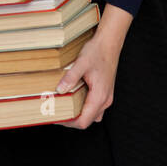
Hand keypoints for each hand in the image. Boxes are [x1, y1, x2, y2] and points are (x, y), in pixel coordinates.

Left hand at [56, 5, 131, 128]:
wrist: (110, 43)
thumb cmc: (98, 52)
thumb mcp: (81, 63)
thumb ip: (70, 78)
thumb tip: (59, 90)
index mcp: (99, 96)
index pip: (84, 121)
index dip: (69, 123)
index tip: (56, 117)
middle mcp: (105, 100)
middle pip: (87, 120)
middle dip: (72, 120)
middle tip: (57, 112)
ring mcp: (107, 96)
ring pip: (92, 115)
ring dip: (79, 114)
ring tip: (65, 107)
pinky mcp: (105, 92)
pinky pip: (95, 107)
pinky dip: (85, 108)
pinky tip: (75, 99)